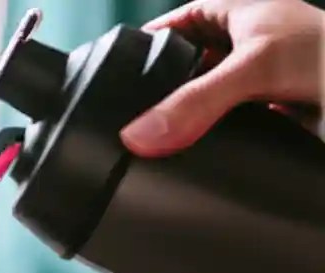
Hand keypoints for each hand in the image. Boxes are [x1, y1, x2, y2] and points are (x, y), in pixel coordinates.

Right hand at [120, 0, 324, 156]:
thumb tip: (138, 135)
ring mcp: (250, 83)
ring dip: (183, 124)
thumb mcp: (252, 68)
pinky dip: (206, 144)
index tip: (108, 88)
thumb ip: (195, 103)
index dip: (138, 56)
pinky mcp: (263, 116)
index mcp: (231, 10)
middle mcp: (238, 45)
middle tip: (127, 126)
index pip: (166, 32)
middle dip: (156, 99)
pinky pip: (219, 131)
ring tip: (154, 146)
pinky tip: (189, 157)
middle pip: (177, 74)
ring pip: (198, 105)